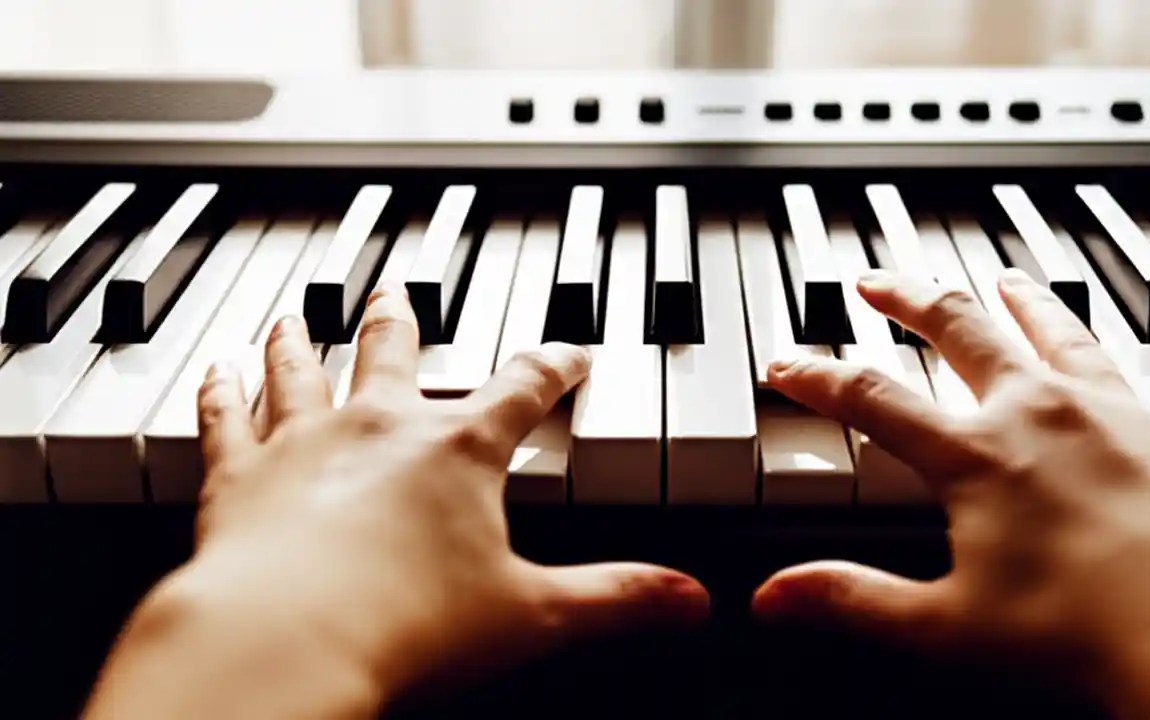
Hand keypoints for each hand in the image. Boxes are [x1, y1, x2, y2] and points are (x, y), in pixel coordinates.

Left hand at [87, 286, 707, 718]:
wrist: (288, 642)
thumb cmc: (406, 625)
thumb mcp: (535, 614)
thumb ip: (617, 597)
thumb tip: (690, 597)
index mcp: (457, 452)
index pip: (522, 388)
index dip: (553, 365)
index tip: (567, 352)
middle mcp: (378, 427)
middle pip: (395, 354)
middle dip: (401, 320)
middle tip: (398, 290)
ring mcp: (303, 443)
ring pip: (303, 369)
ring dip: (302, 339)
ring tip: (298, 313)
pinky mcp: (237, 476)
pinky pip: (225, 419)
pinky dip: (219, 393)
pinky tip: (214, 371)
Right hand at [754, 270, 1149, 717]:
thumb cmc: (1084, 631)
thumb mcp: (944, 625)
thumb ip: (853, 600)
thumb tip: (774, 596)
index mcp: (977, 456)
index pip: (873, 397)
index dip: (818, 376)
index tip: (787, 362)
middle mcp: (1044, 413)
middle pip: (963, 332)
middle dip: (913, 301)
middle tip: (881, 281)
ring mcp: (1123, 414)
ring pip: (1067, 335)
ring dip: (1033, 304)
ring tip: (1010, 279)